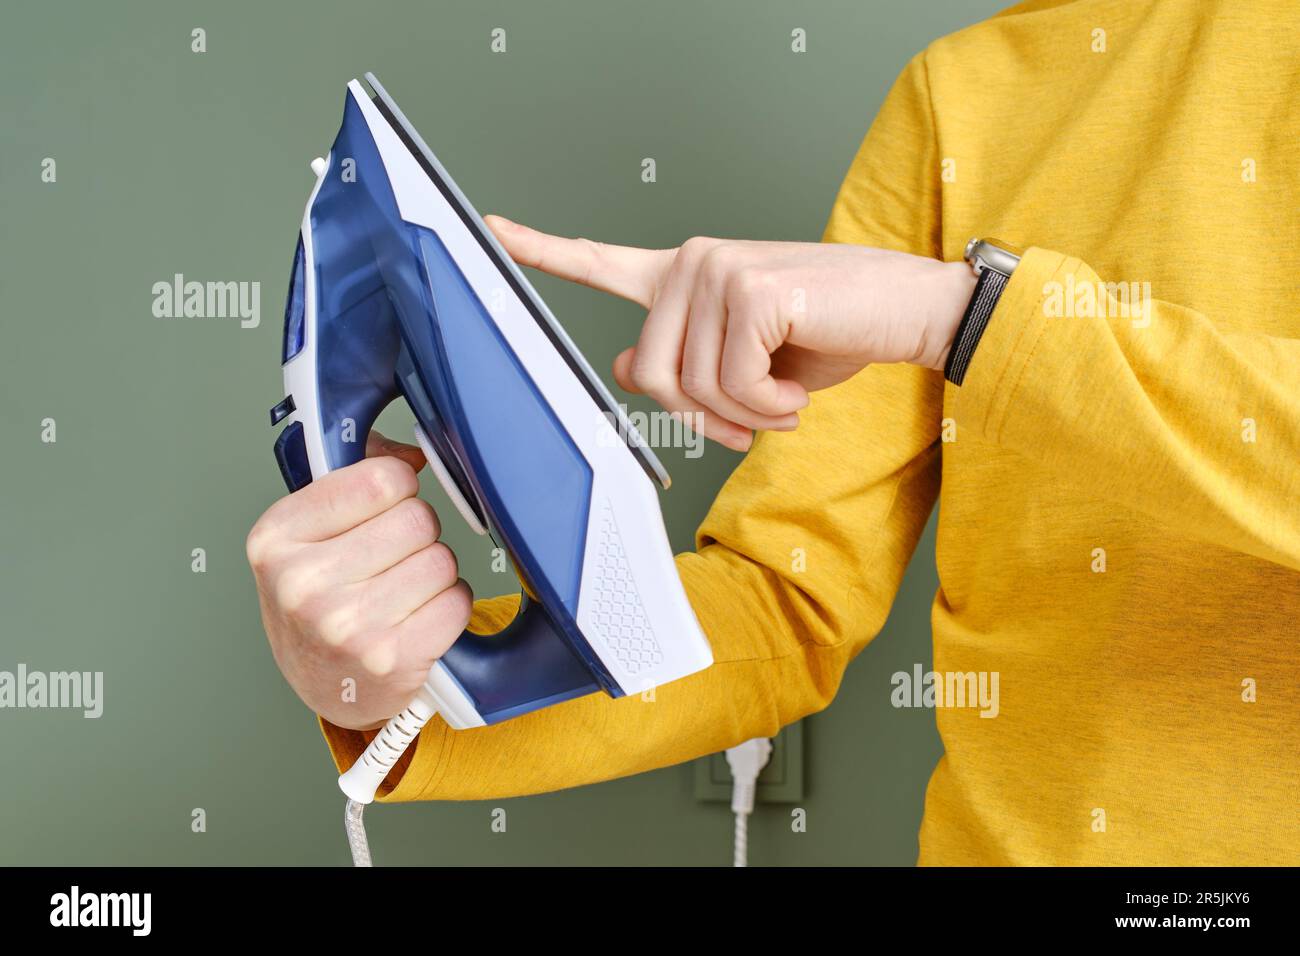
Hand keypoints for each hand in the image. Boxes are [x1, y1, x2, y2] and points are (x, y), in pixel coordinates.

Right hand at [246, 432, 471, 729]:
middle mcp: (303, 584)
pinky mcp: (391, 659)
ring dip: (434, 574)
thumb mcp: (306, 535)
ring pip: (442, 560)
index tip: (383, 509)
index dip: (397, 488)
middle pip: (418, 519)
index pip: (382, 478)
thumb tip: (415, 452)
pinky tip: (417, 620)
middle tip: (391, 561)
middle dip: (417, 536)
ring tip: (401, 594)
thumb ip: (353, 478)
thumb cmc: (321, 602)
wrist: (327, 686)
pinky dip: (449, 608)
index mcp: (276, 538)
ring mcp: (347, 626)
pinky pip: (458, 602)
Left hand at [486, 217, 974, 450]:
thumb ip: (683, 362)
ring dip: (746, 414)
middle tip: (755, 415)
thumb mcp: (744, 362)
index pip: (600, 263)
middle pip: (649, 376)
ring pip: (692, 388)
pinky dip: (769, 404)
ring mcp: (716, 269)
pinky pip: (733, 385)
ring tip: (785, 393)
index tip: (491, 232)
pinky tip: (797, 383)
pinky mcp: (747, 287)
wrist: (906, 312)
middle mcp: (690, 262)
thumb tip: (622, 361)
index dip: (544, 253)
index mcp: (682, 277)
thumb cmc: (829, 337)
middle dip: (704, 417)